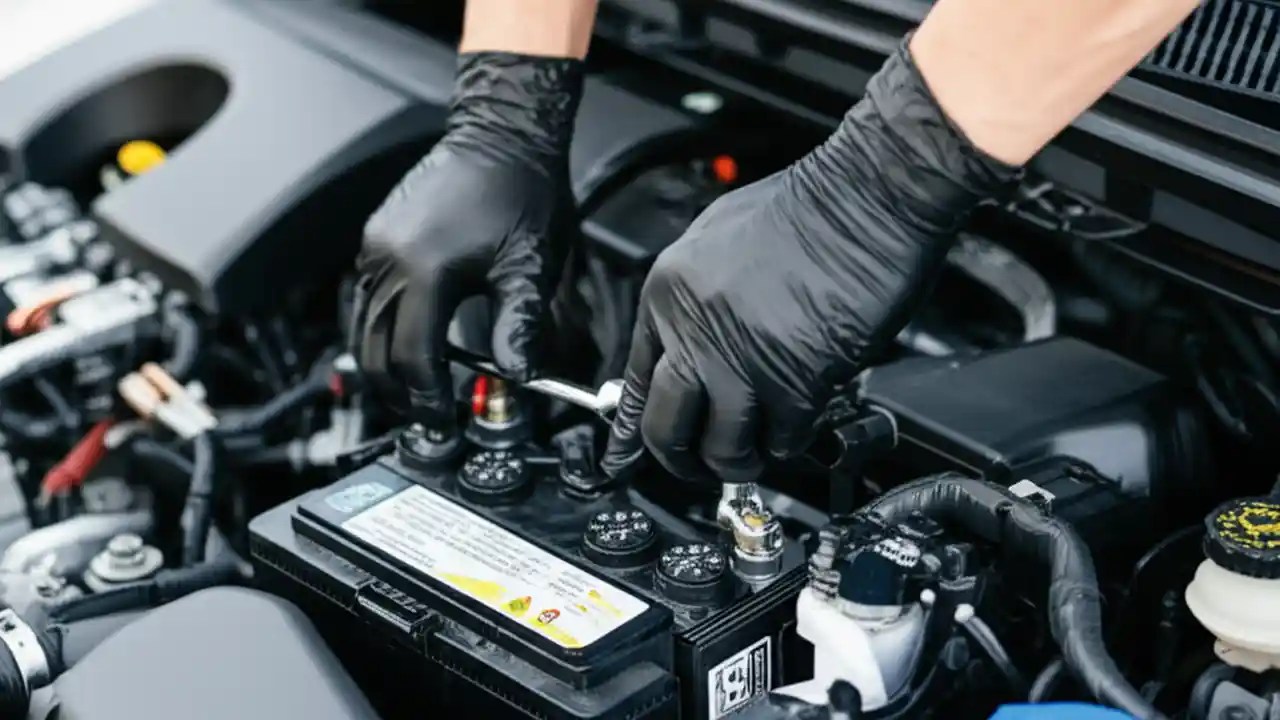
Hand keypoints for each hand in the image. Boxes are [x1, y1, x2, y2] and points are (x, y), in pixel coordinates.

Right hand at [358, 52, 581, 426]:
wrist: (502, 135)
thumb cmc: (520, 191)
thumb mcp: (530, 267)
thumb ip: (521, 326)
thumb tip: (518, 375)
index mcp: (423, 269)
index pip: (411, 356)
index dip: (426, 397)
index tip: (443, 421)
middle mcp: (387, 259)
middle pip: (373, 350)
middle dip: (397, 392)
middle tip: (426, 417)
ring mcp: (374, 247)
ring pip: (362, 328)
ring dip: (385, 365)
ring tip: (417, 391)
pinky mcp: (375, 238)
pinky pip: (366, 300)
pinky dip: (382, 332)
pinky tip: (409, 345)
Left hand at [601, 44, 1017, 483]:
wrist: (871, 191)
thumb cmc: (809, 205)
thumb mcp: (717, 238)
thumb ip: (694, 301)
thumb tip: (684, 349)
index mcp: (668, 292)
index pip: (633, 382)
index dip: (633, 430)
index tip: (628, 457)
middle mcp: (695, 328)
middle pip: (666, 428)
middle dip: (681, 459)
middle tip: (698, 466)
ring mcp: (744, 357)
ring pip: (722, 448)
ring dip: (741, 460)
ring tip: (758, 451)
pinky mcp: (797, 377)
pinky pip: (784, 438)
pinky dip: (791, 443)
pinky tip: (800, 426)